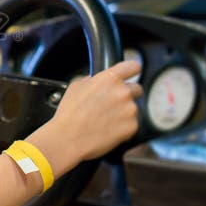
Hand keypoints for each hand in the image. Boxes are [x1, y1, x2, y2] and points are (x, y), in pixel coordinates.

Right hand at [27, 60, 141, 175]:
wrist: (68, 138)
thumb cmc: (69, 114)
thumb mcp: (75, 87)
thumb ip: (92, 80)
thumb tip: (97, 81)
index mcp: (109, 78)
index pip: (133, 66)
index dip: (131, 70)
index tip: (130, 74)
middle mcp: (123, 92)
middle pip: (137, 89)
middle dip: (127, 95)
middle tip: (112, 104)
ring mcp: (129, 110)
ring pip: (133, 108)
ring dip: (124, 113)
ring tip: (106, 120)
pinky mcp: (132, 127)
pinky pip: (132, 124)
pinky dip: (123, 127)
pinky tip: (108, 129)